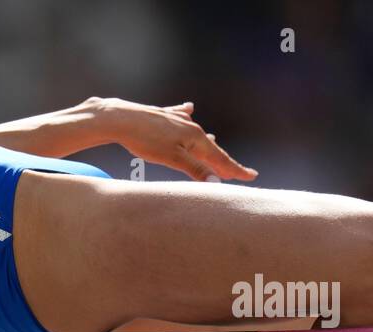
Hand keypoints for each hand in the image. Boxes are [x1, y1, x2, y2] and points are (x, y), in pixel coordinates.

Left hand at [91, 97, 257, 181]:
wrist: (120, 118)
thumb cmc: (145, 140)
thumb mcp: (172, 158)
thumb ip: (195, 169)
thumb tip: (217, 182)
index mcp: (195, 138)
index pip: (219, 158)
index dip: (235, 169)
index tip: (252, 177)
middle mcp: (190, 127)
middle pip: (210, 148)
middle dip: (222, 160)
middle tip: (237, 172)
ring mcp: (176, 119)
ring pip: (196, 134)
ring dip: (206, 143)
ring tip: (217, 143)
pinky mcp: (162, 115)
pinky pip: (179, 116)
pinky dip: (186, 116)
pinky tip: (190, 108)